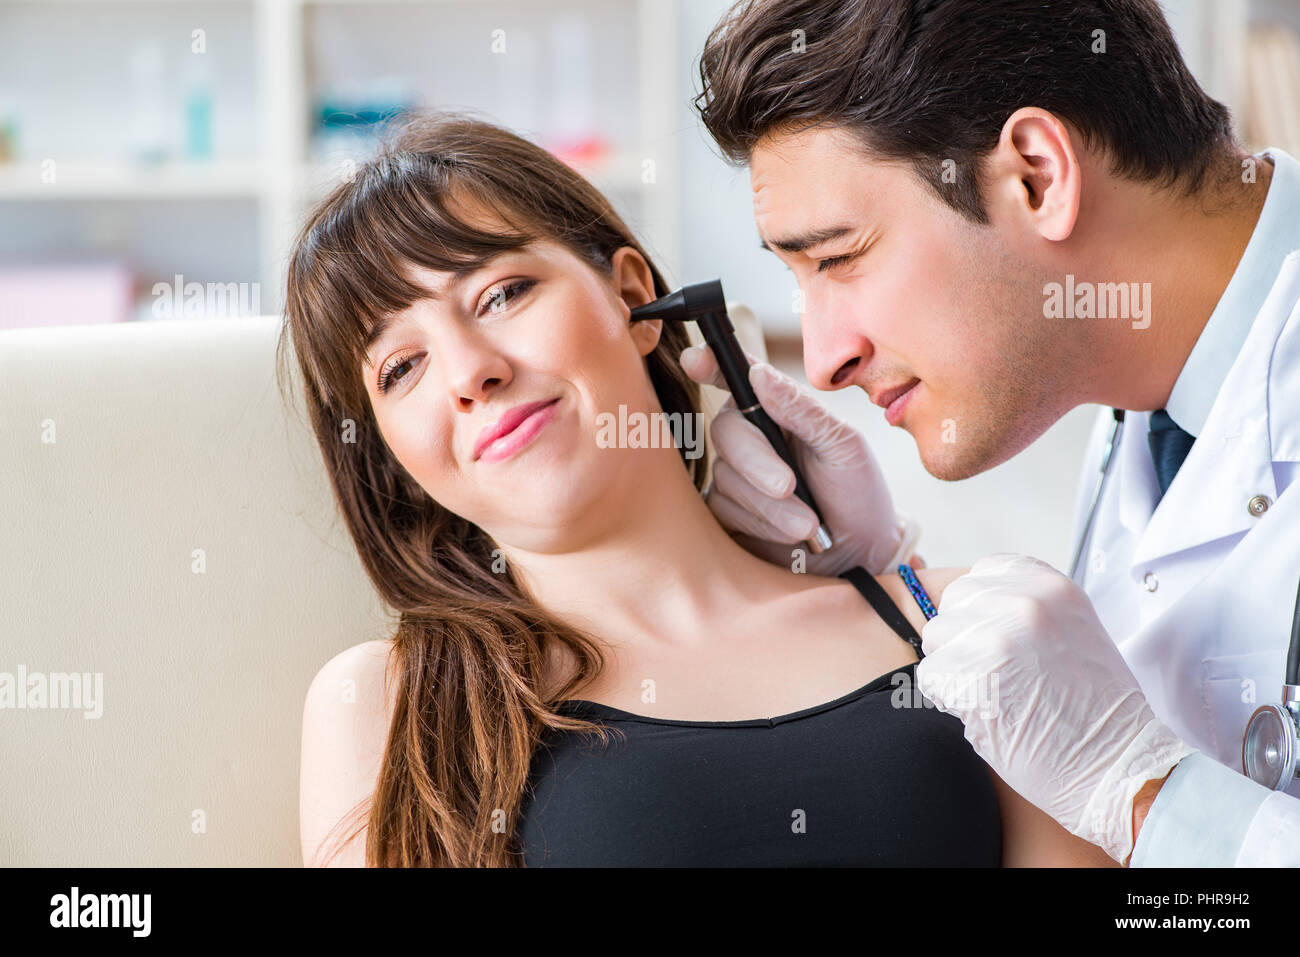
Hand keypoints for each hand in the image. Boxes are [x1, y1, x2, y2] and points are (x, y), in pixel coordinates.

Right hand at [680, 342, 913, 576]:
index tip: (695, 360)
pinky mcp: (726, 512)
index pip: (737, 377)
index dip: (711, 365)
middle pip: (726, 431)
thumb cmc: (856, 491)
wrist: (858, 552)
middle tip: (789, 486)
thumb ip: (802, 410)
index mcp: (775, 408)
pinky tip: (790, 534)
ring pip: (728, 478)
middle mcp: (748, 436)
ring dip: (770, 504)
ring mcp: (734, 474)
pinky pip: (725, 510)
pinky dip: (762, 523)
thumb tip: (758, 374)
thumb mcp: (842, 445)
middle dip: (757, 462)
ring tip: (807, 524)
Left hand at [916, 553, 1196, 863]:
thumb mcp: (1073, 630)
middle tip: (996, 672)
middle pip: (954, 601)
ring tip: (994, 693)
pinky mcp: (975, 676)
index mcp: (1052, 585)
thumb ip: (1026, 609)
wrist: (1119, 765)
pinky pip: (931, 676)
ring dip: (954, 667)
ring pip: (936, 637)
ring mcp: (999, 637)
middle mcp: (1025, 602)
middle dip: (963, 636)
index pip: (984, 572)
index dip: (982, 608)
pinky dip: (947, 699)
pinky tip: (985, 713)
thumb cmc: (1094, 708)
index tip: (1000, 637)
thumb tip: (971, 607)